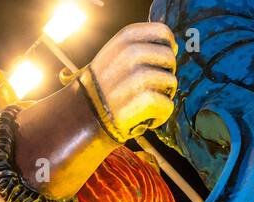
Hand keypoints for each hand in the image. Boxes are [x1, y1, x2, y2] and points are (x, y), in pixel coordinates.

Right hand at [86, 22, 177, 139]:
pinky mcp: (140, 102)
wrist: (80, 118)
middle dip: (166, 73)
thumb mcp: (112, 56)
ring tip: (146, 103)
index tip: (161, 61)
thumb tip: (173, 48)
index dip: (168, 47)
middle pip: (169, 57)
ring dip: (164, 95)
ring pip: (170, 81)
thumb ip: (138, 47)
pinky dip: (160, 114)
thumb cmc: (101, 88)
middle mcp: (129, 55)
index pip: (162, 33)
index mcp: (124, 40)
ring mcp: (134, 79)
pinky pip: (166, 105)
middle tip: (152, 87)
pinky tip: (147, 117)